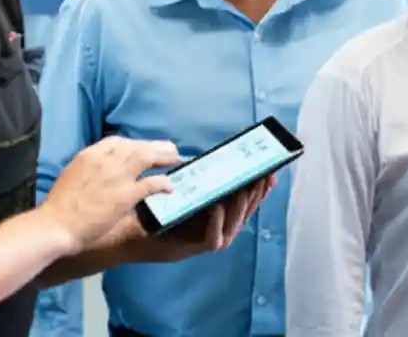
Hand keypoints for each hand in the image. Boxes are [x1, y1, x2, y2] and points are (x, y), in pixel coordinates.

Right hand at [39, 136, 181, 252]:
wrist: (55, 225)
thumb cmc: (59, 208)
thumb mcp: (72, 176)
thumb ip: (89, 170)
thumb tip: (101, 174)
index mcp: (89, 155)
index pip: (117, 142)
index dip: (133, 144)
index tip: (142, 149)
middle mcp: (105, 160)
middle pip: (136, 146)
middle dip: (155, 146)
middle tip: (169, 150)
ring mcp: (117, 176)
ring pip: (147, 157)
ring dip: (164, 157)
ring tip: (175, 159)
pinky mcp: (126, 194)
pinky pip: (151, 183)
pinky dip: (163, 183)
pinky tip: (169, 187)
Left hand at [111, 173, 275, 263]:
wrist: (137, 230)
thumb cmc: (163, 208)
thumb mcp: (190, 189)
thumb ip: (206, 179)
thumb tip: (222, 158)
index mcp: (224, 214)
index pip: (249, 200)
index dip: (261, 188)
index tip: (270, 172)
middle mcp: (222, 228)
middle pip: (246, 211)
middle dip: (256, 194)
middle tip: (262, 177)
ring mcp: (211, 239)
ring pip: (234, 224)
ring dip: (240, 207)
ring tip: (243, 189)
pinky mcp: (197, 248)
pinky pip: (214, 237)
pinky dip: (217, 222)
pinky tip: (218, 207)